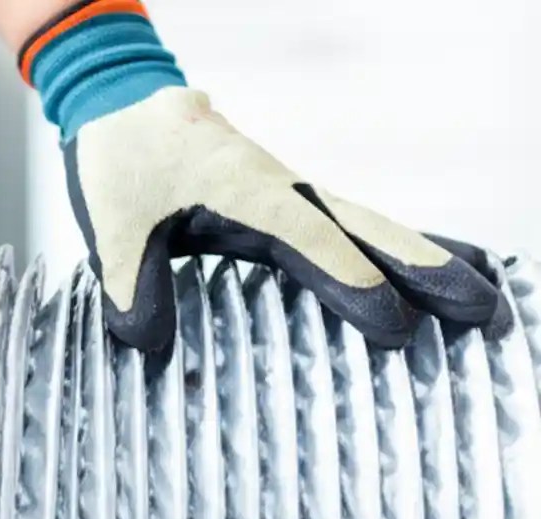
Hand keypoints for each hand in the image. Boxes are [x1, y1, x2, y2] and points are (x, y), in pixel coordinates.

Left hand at [21, 1, 506, 351]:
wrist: (118, 99)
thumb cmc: (117, 159)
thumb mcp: (108, 227)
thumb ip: (128, 285)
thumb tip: (144, 346)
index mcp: (243, 191)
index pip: (312, 242)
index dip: (353, 283)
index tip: (396, 328)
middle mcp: (278, 186)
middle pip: (365, 229)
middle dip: (424, 270)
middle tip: (483, 314)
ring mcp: (284, 189)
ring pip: (364, 224)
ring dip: (421, 260)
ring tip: (482, 300)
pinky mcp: (279, 196)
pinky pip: (344, 223)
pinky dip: (386, 249)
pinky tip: (413, 274)